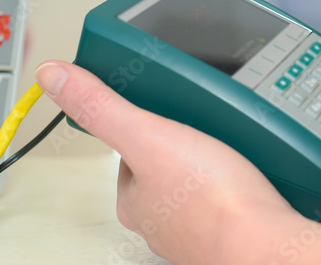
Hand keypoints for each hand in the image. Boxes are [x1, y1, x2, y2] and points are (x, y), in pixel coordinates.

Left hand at [34, 60, 309, 263]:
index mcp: (135, 199)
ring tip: (233, 141)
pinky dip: (240, 183)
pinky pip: (232, 196)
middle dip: (185, 143)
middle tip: (204, 121)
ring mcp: (202, 224)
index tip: (158, 107)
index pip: (127, 153)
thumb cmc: (212, 202)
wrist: (267, 242)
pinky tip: (255, 171)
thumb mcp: (148, 137)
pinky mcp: (236, 225)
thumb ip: (103, 107)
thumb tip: (54, 78)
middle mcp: (164, 218)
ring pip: (199, 184)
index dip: (144, 123)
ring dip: (215, 162)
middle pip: (165, 168)